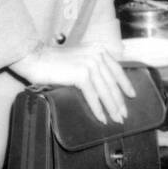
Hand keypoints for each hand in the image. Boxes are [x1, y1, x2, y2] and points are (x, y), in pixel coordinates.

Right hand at [10, 43, 132, 123]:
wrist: (35, 58)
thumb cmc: (53, 61)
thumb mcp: (79, 58)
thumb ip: (92, 65)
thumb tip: (105, 84)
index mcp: (98, 49)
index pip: (117, 69)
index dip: (125, 84)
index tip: (132, 95)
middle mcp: (97, 54)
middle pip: (112, 82)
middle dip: (119, 101)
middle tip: (124, 115)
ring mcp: (90, 63)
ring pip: (105, 91)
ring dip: (111, 108)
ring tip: (116, 119)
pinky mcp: (81, 74)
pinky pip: (93, 96)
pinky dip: (98, 109)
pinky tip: (102, 118)